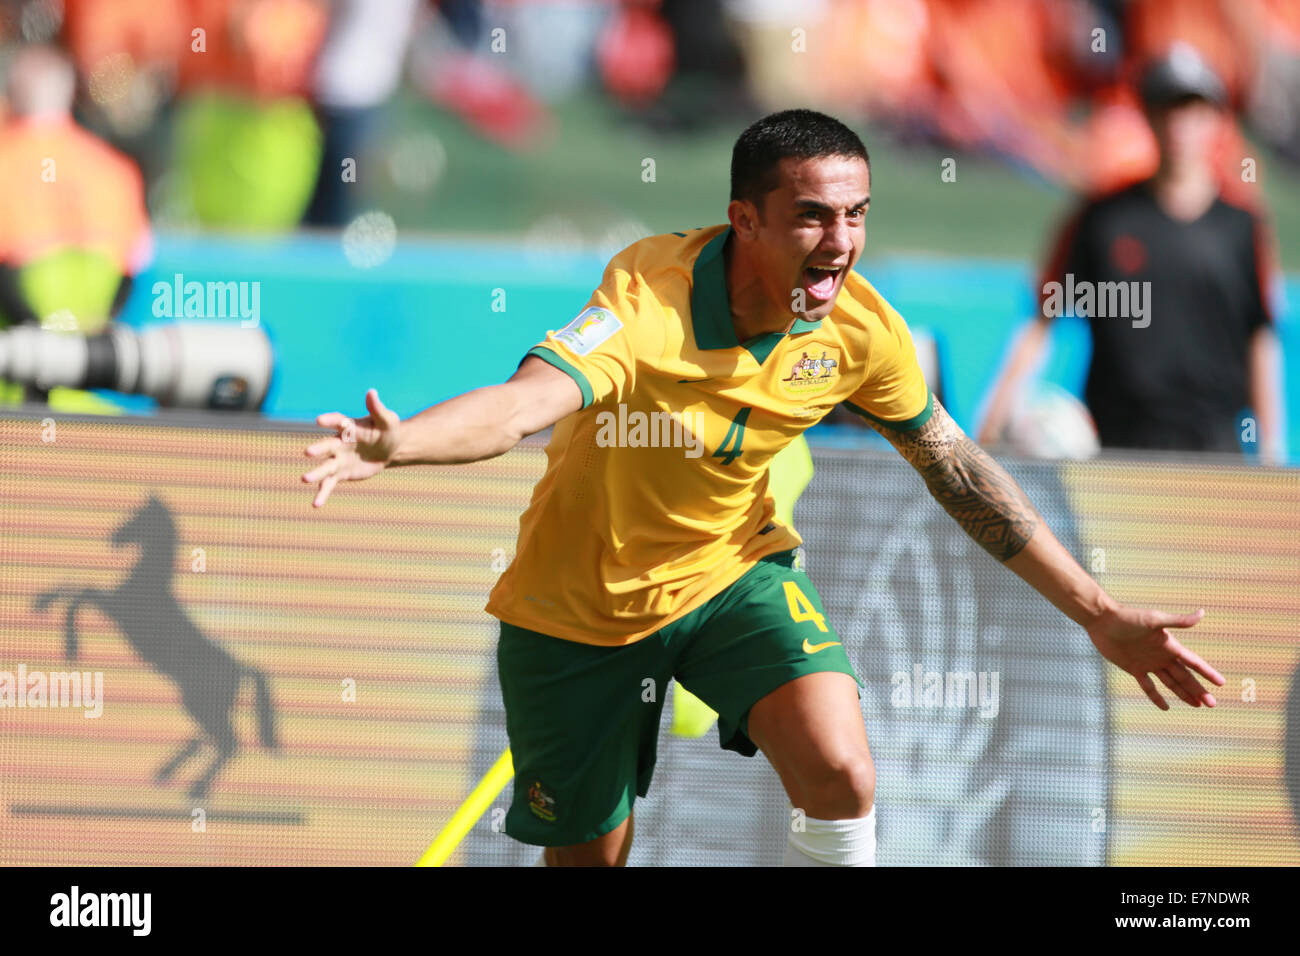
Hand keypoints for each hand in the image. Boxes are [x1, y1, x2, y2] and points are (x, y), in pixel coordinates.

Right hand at [302, 389, 401, 507]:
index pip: (337, 422)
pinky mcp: (340, 473)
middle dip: (318, 448)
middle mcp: (339, 442)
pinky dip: (323, 493)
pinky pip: (329, 484)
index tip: (320, 420)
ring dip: (315, 473)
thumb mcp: (388, 420)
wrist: (390, 449)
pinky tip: (315, 505)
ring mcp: (338, 459)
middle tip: (308, 452)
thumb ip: (378, 409)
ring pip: (325, 467)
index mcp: (349, 427)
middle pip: (327, 445)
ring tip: (304, 479)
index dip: (330, 420)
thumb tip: (372, 392)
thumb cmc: (388, 430)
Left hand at [1086, 606, 1223, 709]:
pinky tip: (1166, 707)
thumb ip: (1178, 620)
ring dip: (1184, 694)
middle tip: (1212, 704)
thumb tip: (1202, 613)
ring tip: (1198, 705)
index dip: (1207, 673)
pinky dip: (1156, 697)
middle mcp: (1162, 655)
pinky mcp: (1133, 668)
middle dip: (1199, 690)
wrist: (1102, 620)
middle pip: (1185, 677)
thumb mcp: (1155, 619)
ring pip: (1171, 683)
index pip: (1194, 662)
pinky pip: (1148, 686)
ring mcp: (1148, 663)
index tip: (1222, 683)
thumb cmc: (1128, 617)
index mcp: (1170, 645)